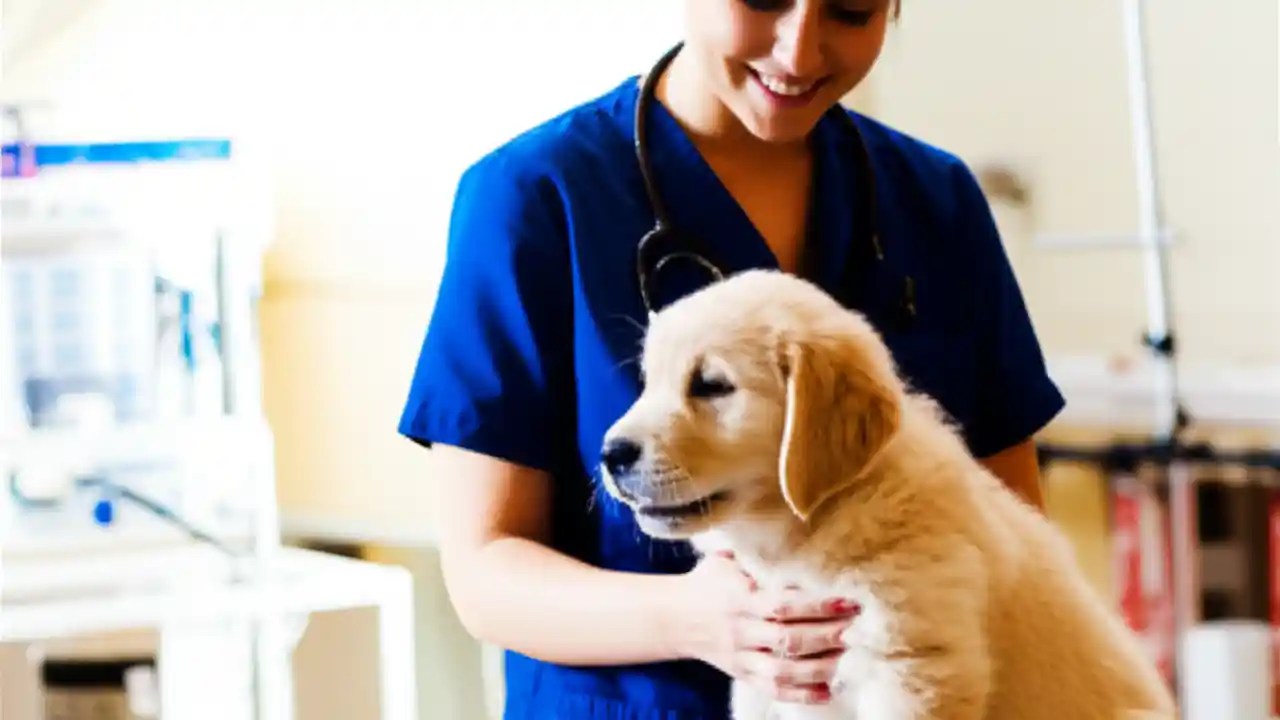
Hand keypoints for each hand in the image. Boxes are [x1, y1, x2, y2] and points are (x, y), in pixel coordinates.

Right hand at [670, 551, 859, 704]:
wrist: (671, 617)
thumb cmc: (705, 582)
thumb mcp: (724, 560)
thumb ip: (755, 554)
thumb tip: (792, 533)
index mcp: (738, 599)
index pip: (782, 605)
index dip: (816, 607)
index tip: (846, 602)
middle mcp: (740, 631)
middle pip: (788, 640)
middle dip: (827, 636)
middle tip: (857, 629)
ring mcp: (741, 657)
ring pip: (782, 671)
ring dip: (819, 667)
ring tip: (847, 656)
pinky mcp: (741, 674)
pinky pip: (772, 690)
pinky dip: (800, 695)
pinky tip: (827, 691)